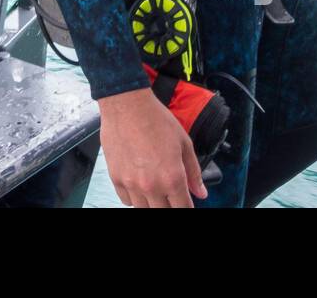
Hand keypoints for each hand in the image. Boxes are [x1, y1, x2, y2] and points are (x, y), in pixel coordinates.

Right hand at [98, 87, 206, 207]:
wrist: (127, 104)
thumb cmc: (155, 119)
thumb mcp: (184, 143)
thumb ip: (193, 171)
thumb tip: (200, 192)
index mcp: (172, 178)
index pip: (183, 209)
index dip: (186, 207)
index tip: (185, 203)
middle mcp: (152, 186)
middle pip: (162, 212)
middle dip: (169, 205)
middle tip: (170, 194)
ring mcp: (131, 183)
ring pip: (143, 210)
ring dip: (151, 203)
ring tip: (154, 190)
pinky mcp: (116, 177)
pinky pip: (126, 200)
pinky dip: (133, 198)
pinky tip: (138, 186)